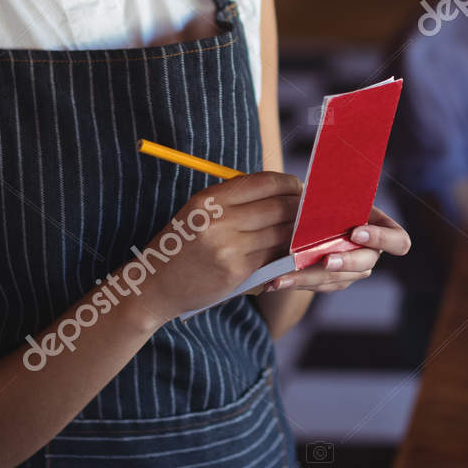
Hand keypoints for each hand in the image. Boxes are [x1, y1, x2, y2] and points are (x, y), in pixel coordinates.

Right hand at [131, 171, 301, 322]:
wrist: (155, 285)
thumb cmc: (182, 243)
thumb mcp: (198, 211)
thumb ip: (234, 197)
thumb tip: (281, 186)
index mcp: (209, 199)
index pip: (264, 182)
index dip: (289, 183)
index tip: (300, 186)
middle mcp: (219, 221)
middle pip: (279, 207)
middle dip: (301, 207)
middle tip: (312, 208)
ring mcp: (229, 248)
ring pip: (281, 233)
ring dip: (298, 231)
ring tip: (306, 228)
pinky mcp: (237, 272)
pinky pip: (272, 256)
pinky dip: (285, 251)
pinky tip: (291, 248)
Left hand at [267, 206, 410, 294]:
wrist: (306, 219)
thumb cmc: (323, 200)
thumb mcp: (331, 195)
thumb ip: (333, 198)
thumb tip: (315, 194)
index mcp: (380, 227)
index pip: (398, 241)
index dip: (381, 238)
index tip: (357, 231)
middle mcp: (370, 252)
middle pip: (366, 263)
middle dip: (345, 261)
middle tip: (325, 260)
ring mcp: (352, 271)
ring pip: (337, 279)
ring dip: (309, 276)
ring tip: (282, 276)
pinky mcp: (332, 282)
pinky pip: (319, 285)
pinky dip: (296, 281)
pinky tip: (275, 280)